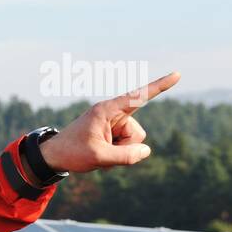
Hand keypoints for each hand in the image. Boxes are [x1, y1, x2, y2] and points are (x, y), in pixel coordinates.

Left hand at [36, 71, 180, 176]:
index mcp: (107, 110)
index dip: (159, 86)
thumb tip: (146, 151)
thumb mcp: (99, 157)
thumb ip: (125, 156)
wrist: (53, 157)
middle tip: (100, 152)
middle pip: (137, 134)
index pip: (138, 97)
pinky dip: (116, 156)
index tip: (177, 74)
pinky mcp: (113, 133)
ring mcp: (114, 124)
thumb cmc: (72, 152)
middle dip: (125, 148)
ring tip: (98, 154)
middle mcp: (113, 114)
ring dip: (119, 153)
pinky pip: (127, 148)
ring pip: (134, 143)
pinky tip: (100, 156)